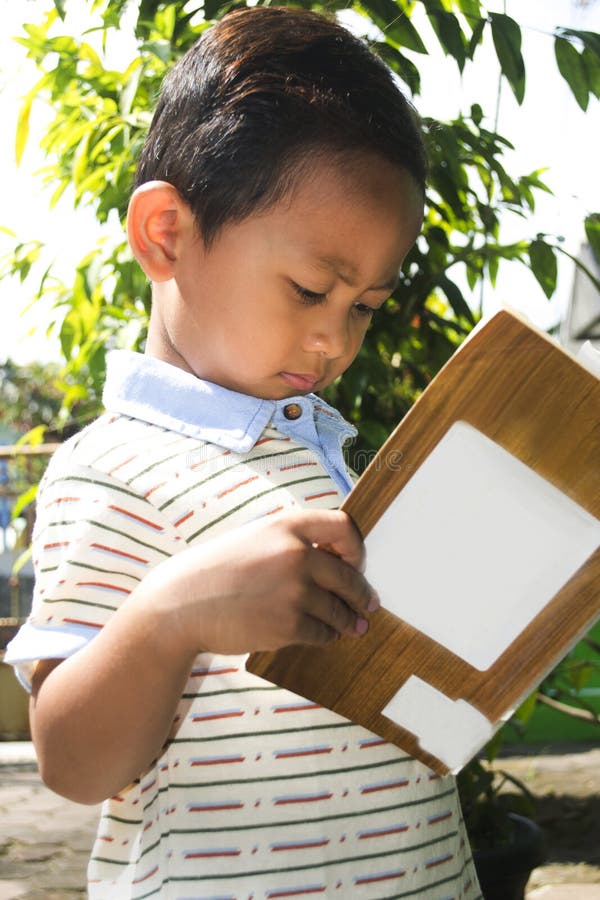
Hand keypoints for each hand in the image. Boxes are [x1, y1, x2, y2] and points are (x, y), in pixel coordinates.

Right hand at [141, 509, 378, 655]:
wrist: (181, 605)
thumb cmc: (217, 571)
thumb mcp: (255, 539)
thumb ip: (292, 544)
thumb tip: (335, 563)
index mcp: (287, 526)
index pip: (344, 527)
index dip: (357, 548)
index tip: (357, 563)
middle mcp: (296, 555)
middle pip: (349, 576)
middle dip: (362, 595)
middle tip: (369, 605)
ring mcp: (294, 591)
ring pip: (339, 610)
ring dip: (349, 621)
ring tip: (354, 626)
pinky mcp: (288, 625)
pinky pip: (323, 633)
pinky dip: (327, 636)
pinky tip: (326, 636)